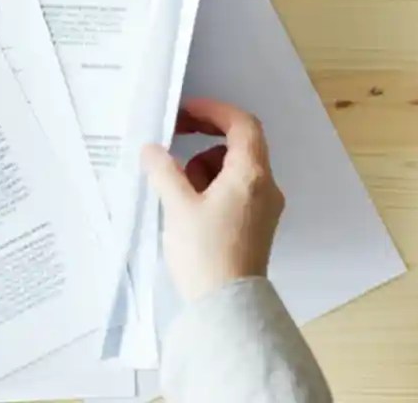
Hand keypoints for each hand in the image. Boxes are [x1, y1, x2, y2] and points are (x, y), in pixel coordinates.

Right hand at [141, 98, 284, 301]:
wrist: (226, 306)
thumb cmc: (205, 254)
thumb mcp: (178, 206)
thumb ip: (164, 170)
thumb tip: (152, 149)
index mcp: (251, 175)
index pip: (242, 124)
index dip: (213, 111)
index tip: (184, 112)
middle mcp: (265, 186)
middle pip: (241, 144)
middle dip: (206, 136)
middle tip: (175, 135)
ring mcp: (264, 207)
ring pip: (236, 168)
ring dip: (206, 164)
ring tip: (178, 184)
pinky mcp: (256, 225)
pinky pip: (237, 190)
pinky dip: (213, 185)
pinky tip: (189, 204)